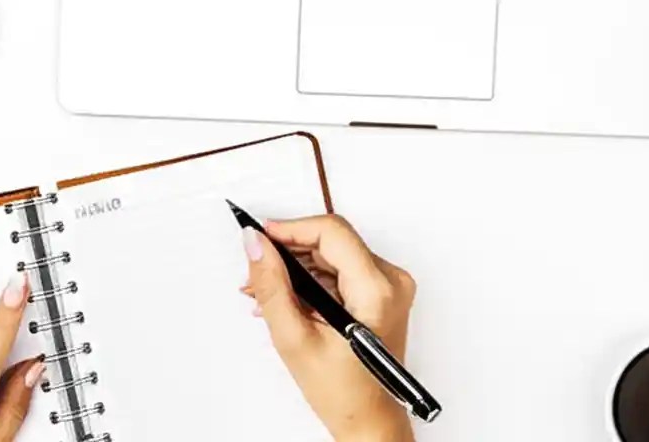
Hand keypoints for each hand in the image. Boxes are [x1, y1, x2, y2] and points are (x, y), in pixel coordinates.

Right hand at [243, 215, 417, 441]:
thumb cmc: (344, 393)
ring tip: (265, 292)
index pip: (330, 233)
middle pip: (331, 242)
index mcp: (376, 290)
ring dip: (297, 268)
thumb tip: (256, 244)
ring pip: (333, 255)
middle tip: (256, 270)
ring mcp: (390, 286)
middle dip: (288, 252)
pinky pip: (342, 270)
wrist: (369, 420)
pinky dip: (312, 280)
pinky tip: (288, 299)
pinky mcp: (382, 293)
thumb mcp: (295, 338)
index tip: (261, 236)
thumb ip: (272, 286)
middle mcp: (391, 281)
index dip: (290, 228)